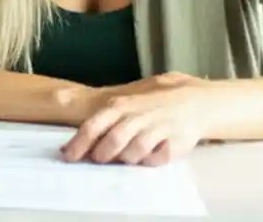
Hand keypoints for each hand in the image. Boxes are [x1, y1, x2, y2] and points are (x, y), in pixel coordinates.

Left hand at [62, 72, 212, 166]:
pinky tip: (150, 156)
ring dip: (126, 158)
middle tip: (97, 161)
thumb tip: (70, 134)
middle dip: (101, 155)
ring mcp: (158, 129)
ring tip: (126, 157)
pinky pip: (157, 159)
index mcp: (121, 106)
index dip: (79, 144)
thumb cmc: (152, 104)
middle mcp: (138, 116)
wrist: (194, 101)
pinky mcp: (176, 142)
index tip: (68, 157)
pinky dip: (150, 162)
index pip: (94, 126)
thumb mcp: (125, 103)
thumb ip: (102, 118)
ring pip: (135, 152)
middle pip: (113, 141)